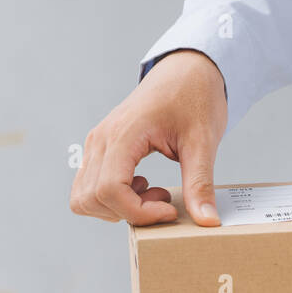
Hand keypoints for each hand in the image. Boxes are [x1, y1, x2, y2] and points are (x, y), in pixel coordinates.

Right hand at [70, 49, 227, 225]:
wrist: (187, 70)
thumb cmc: (195, 97)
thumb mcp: (203, 142)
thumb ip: (200, 183)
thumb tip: (207, 222)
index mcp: (122, 134)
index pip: (109, 190)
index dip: (138, 212)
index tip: (169, 208)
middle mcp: (101, 140)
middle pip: (91, 198)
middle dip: (128, 212)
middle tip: (161, 198)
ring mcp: (97, 144)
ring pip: (83, 197)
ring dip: (117, 207)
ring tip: (152, 192)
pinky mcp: (100, 149)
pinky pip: (90, 186)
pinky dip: (113, 198)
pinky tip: (142, 186)